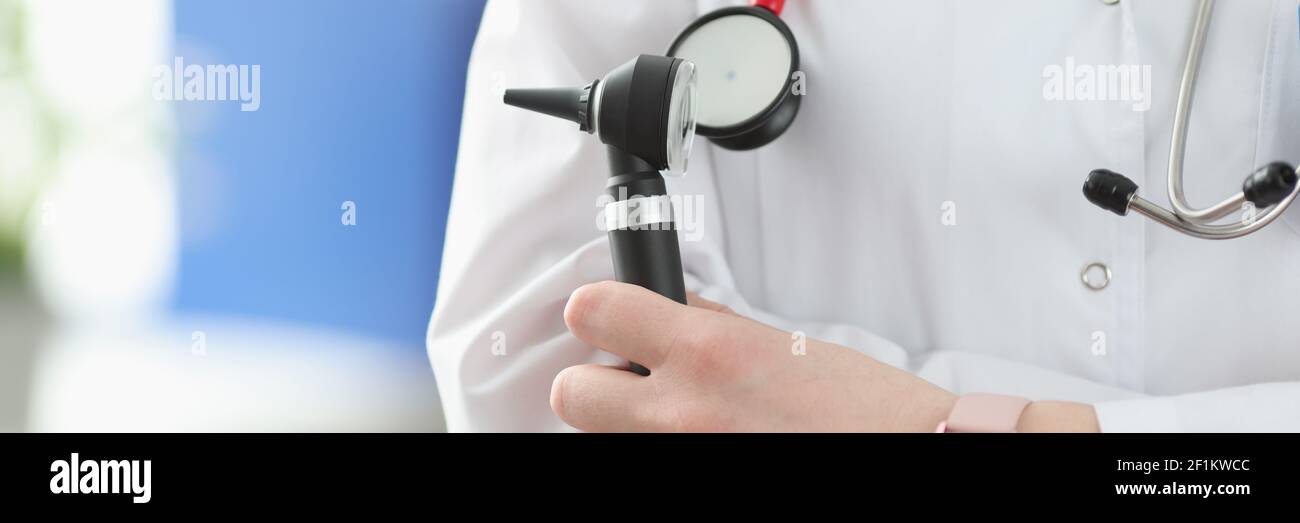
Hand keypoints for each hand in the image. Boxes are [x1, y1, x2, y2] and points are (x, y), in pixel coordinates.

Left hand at [551, 281, 958, 431]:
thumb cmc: (867, 412)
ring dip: (635, 423)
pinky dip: (670, 449)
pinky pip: (652, 464)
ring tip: (688, 419)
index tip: (611, 315)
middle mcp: (682, 413)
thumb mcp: (786, 346)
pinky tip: (715, 441)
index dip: (598, 310)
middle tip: (636, 380)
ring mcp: (681, 461)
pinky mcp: (696, 493)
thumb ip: (714, 327)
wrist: (911, 454)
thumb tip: (670, 310)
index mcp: (707, 355)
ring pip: (609, 438)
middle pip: (572, 393)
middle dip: (596, 382)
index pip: (591, 311)